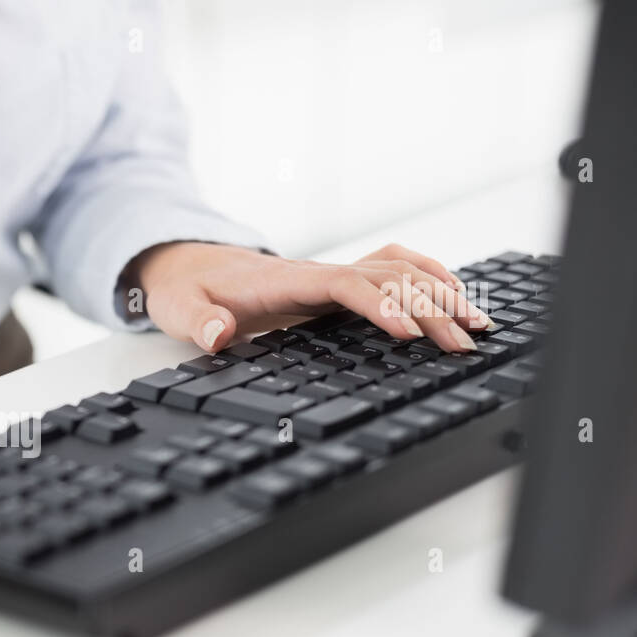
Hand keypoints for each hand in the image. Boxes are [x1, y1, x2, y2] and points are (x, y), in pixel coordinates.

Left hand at [127, 241, 491, 353]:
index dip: (378, 306)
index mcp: (285, 281)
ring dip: (441, 291)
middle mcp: (318, 272)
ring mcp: (332, 273)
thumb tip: (218, 333)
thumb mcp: (181, 309)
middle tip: (462, 344)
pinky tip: (457, 298)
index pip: (344, 285)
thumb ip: (200, 322)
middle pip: (386, 279)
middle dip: (428, 309)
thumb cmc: (188, 291)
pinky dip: (430, 278)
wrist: (190, 267)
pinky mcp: (339, 280)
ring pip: (400, 270)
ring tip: (479, 322)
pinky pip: (394, 269)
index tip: (406, 333)